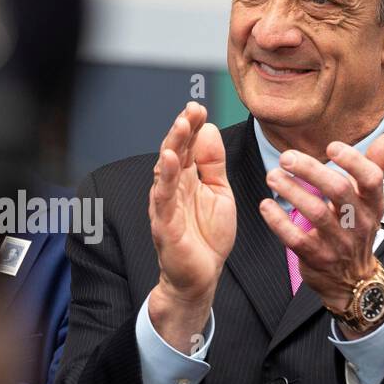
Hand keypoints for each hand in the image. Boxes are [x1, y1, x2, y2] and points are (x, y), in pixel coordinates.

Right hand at [148, 102, 235, 350]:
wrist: (201, 277)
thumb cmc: (208, 237)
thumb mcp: (220, 193)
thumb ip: (213, 164)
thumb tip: (209, 130)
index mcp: (187, 179)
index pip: (188, 146)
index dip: (192, 126)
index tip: (199, 107)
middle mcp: (173, 188)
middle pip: (174, 152)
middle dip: (182, 129)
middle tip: (191, 109)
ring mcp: (166, 205)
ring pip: (166, 170)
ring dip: (172, 146)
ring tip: (180, 125)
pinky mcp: (164, 224)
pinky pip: (163, 197)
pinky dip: (165, 178)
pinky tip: (168, 159)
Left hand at [259, 131, 383, 315]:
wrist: (353, 281)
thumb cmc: (356, 228)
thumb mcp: (370, 201)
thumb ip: (377, 165)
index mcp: (373, 204)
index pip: (372, 179)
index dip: (353, 161)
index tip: (331, 146)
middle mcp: (359, 222)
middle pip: (339, 191)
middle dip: (311, 171)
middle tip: (287, 157)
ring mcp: (338, 242)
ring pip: (316, 212)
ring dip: (291, 191)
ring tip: (272, 176)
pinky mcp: (317, 257)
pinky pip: (296, 238)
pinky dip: (279, 222)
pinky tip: (265, 206)